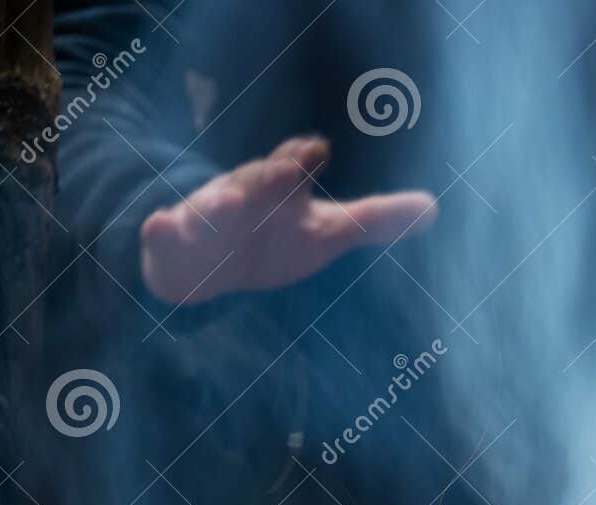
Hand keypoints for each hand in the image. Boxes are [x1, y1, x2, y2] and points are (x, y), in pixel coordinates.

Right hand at [139, 136, 438, 305]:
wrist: (208, 262)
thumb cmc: (275, 238)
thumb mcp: (327, 230)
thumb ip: (374, 218)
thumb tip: (434, 209)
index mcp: (282, 188)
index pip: (295, 165)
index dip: (302, 158)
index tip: (315, 151)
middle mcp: (247, 193)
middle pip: (258, 180)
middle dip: (271, 174)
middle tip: (287, 170)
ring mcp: (211, 215)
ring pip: (214, 206)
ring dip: (221, 203)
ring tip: (227, 203)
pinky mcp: (178, 239)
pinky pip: (167, 233)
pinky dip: (163, 228)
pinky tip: (161, 222)